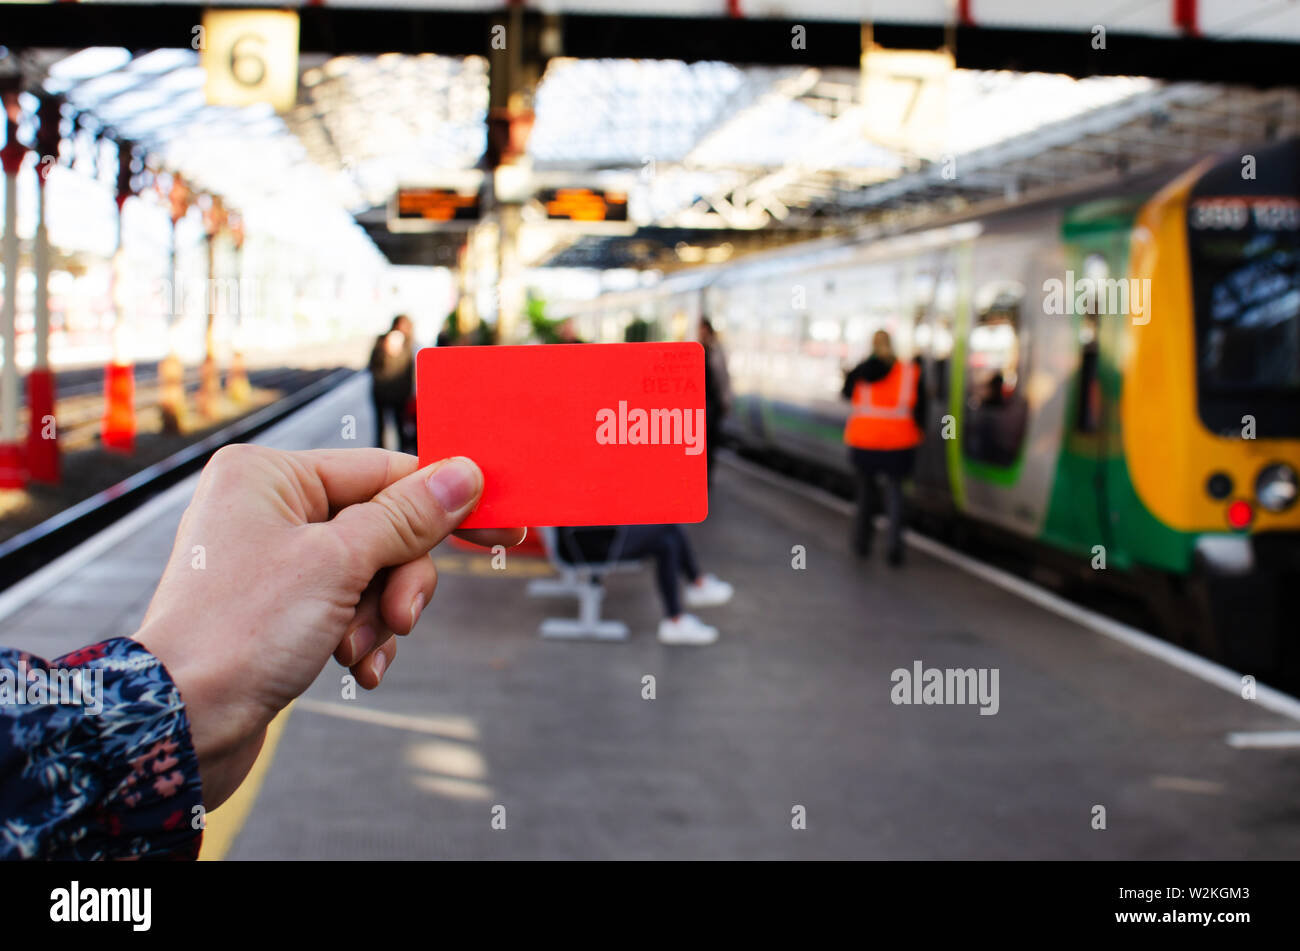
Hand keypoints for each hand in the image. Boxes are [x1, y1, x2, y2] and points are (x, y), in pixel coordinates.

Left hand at [133, 446, 522, 809]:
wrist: (179, 726)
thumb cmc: (240, 633)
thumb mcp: (339, 564)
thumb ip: (407, 516)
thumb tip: (463, 474)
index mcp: (271, 475)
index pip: (383, 470)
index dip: (443, 500)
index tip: (499, 524)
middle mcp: (269, 509)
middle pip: (383, 526)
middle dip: (399, 579)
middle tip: (402, 617)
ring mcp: (274, 560)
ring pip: (371, 572)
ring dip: (379, 617)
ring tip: (358, 652)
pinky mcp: (280, 608)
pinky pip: (348, 606)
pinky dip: (362, 637)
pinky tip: (355, 669)